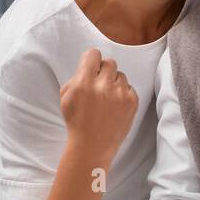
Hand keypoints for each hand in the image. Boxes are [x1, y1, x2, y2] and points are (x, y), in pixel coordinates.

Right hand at [59, 47, 138, 164]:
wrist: (93, 144)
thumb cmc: (77, 121)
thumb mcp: (66, 97)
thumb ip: (77, 77)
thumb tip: (90, 65)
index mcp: (84, 83)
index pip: (93, 54)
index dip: (91, 60)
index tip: (92, 65)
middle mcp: (103, 86)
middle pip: (109, 62)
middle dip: (103, 71)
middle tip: (99, 83)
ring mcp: (120, 94)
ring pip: (120, 75)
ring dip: (114, 82)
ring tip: (106, 98)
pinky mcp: (132, 101)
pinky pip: (129, 87)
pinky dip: (123, 93)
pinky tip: (114, 105)